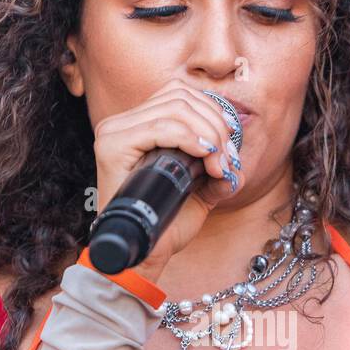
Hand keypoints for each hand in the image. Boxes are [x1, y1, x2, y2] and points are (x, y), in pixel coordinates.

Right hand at [90, 79, 243, 282]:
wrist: (143, 254)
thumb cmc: (166, 224)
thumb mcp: (199, 192)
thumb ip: (217, 173)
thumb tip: (238, 167)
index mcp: (139, 126)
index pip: (181, 95)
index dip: (213, 114)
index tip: (229, 150)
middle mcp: (123, 123)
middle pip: (181, 96)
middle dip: (216, 126)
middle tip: (227, 162)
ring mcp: (114, 132)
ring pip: (175, 107)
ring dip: (209, 134)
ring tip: (218, 166)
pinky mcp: (112, 146)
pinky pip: (160, 126)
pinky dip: (190, 138)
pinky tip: (205, 157)